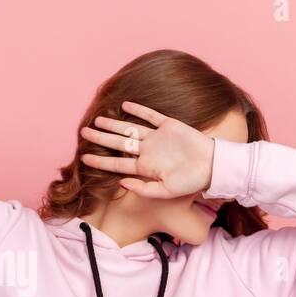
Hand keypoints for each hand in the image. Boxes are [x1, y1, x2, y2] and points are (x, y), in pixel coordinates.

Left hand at [78, 101, 215, 197]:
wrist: (213, 166)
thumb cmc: (191, 182)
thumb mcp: (166, 191)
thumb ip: (144, 189)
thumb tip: (121, 183)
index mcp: (146, 167)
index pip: (117, 164)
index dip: (100, 161)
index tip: (83, 158)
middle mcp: (148, 151)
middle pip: (118, 143)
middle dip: (100, 139)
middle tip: (82, 132)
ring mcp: (158, 138)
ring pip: (130, 129)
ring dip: (114, 124)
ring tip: (97, 119)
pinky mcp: (170, 126)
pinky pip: (151, 116)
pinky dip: (138, 110)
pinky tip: (125, 104)